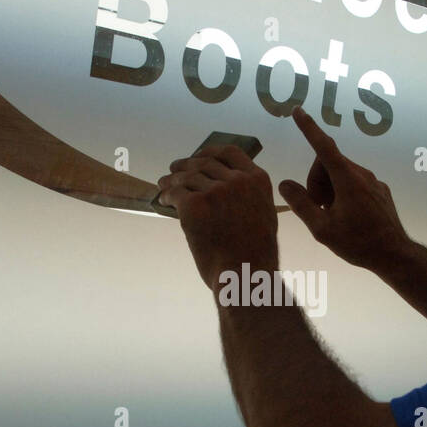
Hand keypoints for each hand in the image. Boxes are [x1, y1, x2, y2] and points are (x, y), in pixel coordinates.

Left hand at [157, 143, 278, 289]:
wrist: (244, 274)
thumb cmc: (254, 254)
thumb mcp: (264, 214)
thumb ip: (249, 195)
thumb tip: (226, 184)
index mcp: (257, 180)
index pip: (230, 153)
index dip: (210, 152)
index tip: (199, 155)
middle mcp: (237, 181)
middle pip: (204, 163)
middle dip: (186, 164)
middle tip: (174, 169)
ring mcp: (215, 192)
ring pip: (187, 177)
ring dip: (172, 179)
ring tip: (163, 184)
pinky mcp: (194, 206)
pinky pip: (176, 193)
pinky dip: (167, 195)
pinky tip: (163, 199)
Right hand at [279, 106, 411, 268]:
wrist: (395, 255)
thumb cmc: (357, 243)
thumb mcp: (321, 228)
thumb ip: (301, 204)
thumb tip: (284, 184)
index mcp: (347, 179)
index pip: (323, 146)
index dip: (309, 128)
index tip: (298, 111)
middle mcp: (361, 174)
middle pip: (328, 164)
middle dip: (316, 180)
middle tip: (316, 207)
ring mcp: (373, 181)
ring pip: (341, 174)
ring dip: (329, 189)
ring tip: (331, 216)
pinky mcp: (380, 190)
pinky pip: (355, 183)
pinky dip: (342, 194)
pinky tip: (346, 217)